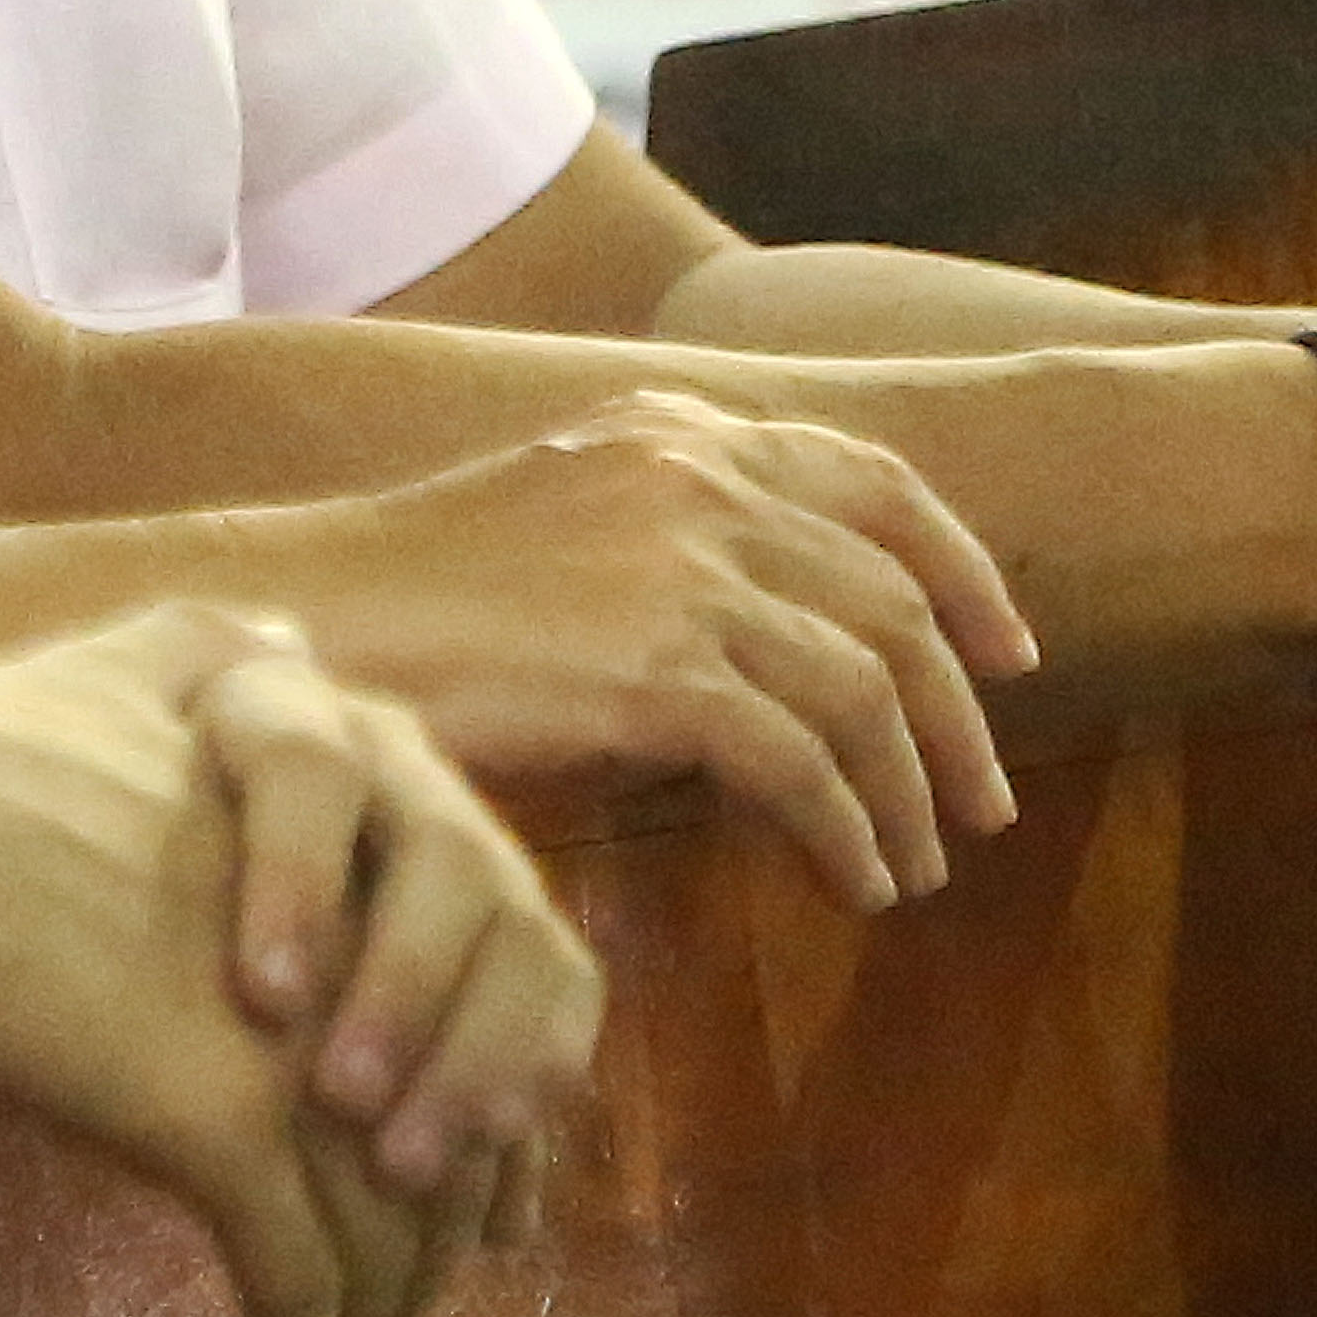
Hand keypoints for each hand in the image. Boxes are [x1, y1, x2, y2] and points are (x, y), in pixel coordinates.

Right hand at [0, 625, 568, 1316]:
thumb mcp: (153, 683)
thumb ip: (234, 679)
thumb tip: (284, 644)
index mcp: (358, 855)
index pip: (482, 1012)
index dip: (490, 1124)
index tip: (488, 1198)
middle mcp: (355, 946)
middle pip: (449, 1129)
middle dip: (442, 1236)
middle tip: (415, 1304)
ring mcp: (295, 1039)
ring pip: (386, 1220)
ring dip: (379, 1306)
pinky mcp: (215, 1119)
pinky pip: (294, 1272)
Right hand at [256, 393, 1033, 908]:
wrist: (310, 619)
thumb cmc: (420, 591)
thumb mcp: (569, 506)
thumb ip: (679, 529)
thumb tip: (786, 619)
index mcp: (687, 432)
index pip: (879, 483)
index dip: (963, 575)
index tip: (1006, 658)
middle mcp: (703, 483)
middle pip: (894, 603)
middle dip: (958, 717)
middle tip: (984, 806)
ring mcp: (684, 574)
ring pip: (865, 694)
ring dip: (911, 794)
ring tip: (918, 867)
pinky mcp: (656, 674)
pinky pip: (803, 767)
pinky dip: (847, 833)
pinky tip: (854, 884)